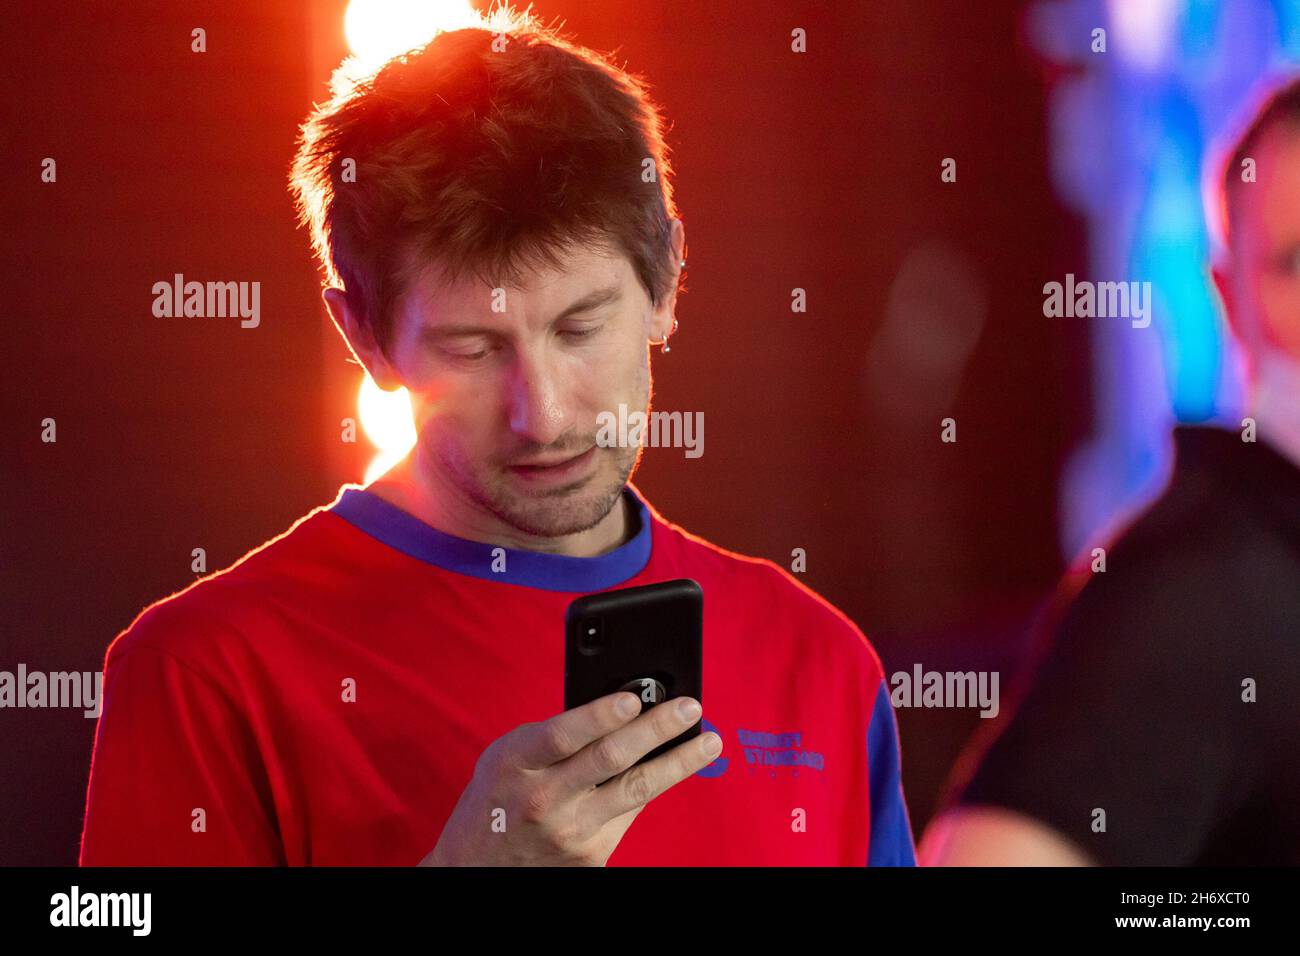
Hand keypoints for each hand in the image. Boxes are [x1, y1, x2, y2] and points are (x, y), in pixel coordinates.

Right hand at [418, 691, 721, 865]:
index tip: (634, 698)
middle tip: (691, 707)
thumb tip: (622, 706)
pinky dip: (652, 786)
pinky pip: (629, 813)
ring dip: (679, 763)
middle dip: (657, 729)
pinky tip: (674, 767)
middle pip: (609, 760)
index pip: (563, 735)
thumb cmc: (499, 794)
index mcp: (516, 762)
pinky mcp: (589, 856)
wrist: (475, 867)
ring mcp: (569, 832)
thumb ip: (554, 734)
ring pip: (635, 791)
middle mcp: (543, 799)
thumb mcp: (509, 755)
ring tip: (710, 742)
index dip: (599, 716)